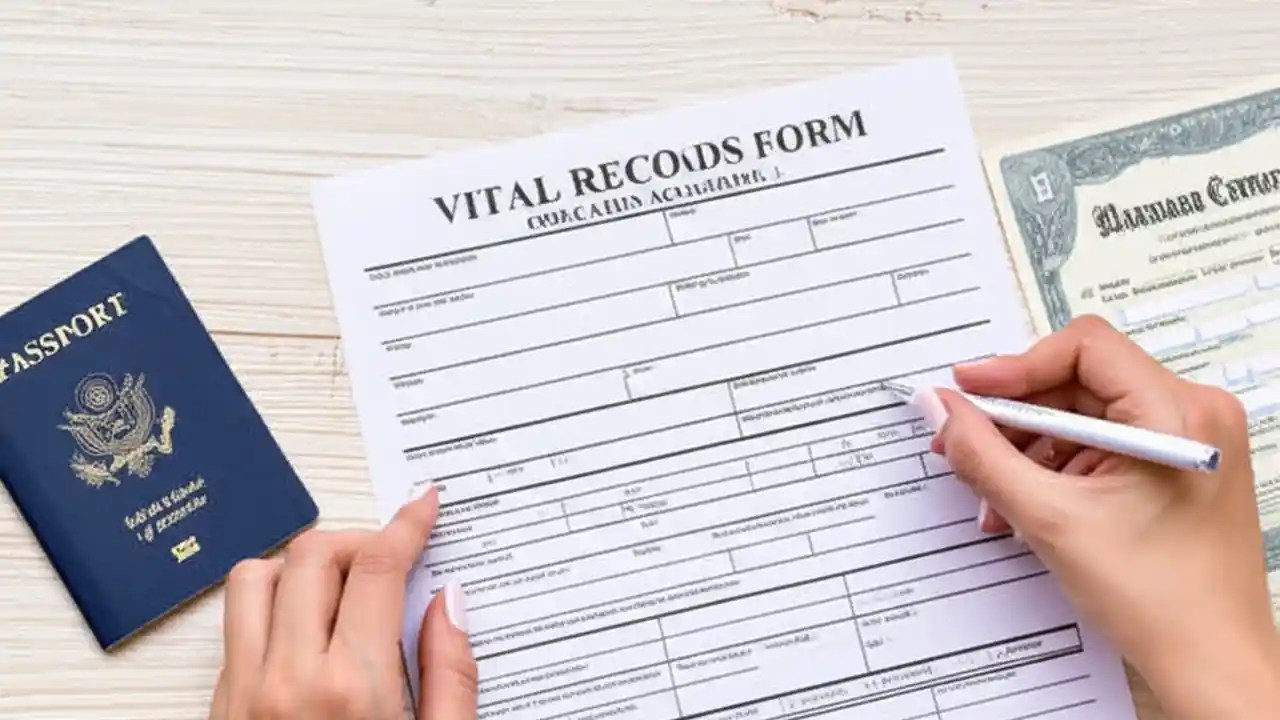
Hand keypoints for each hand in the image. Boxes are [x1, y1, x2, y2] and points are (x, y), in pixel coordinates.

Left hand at [207, 486, 478, 719]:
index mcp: (353, 688)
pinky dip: (271, 609)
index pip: (378, 569)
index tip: (422, 506)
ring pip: (254, 578)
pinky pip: (234, 628)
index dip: (407, 525)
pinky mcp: (220, 708)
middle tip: (390, 561)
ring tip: (338, 591)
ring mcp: (244, 692)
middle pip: (312, 556)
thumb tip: (449, 603)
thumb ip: (450, 676)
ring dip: (298, 568)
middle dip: (357, 542)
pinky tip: (309, 634)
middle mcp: (289, 679)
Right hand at [931, 316, 1279, 718]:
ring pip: (1084, 415)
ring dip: (1029, 448)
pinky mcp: (1175, 465)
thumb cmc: (1161, 600)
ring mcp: (1187, 441)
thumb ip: (983, 455)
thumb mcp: (1049, 518)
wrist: (1211, 663)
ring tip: (992, 493)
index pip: (1084, 348)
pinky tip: (1024, 502)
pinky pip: (1101, 443)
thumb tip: (943, 409)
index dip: (1015, 365)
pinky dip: (1057, 467)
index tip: (967, 388)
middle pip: (1078, 381)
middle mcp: (1192, 416)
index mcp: (1178, 415)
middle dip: (1014, 416)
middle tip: (962, 439)